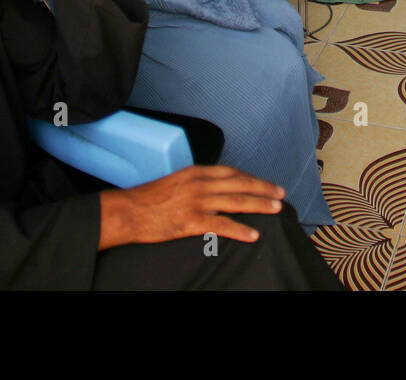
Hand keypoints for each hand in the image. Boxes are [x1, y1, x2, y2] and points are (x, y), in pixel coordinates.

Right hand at [99, 165, 285, 247]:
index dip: (250, 177)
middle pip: (239, 183)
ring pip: (236, 201)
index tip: (264, 183)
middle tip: (280, 193)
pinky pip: (222, 225)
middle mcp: (199, 183)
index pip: (231, 172)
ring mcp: (196, 202)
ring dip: (259, 204)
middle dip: (262, 188)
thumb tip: (212, 189)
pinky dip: (240, 229)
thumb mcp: (174, 181)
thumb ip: (195, 183)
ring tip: (276, 208)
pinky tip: (253, 234)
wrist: (126, 212)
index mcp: (195, 172)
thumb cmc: (147, 199)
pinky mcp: (191, 221)